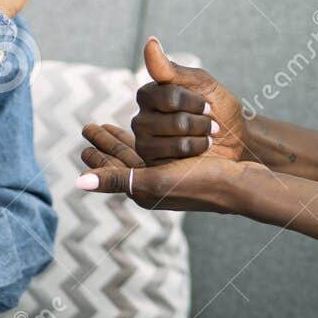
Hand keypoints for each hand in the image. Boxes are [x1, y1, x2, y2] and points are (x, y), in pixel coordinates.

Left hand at [75, 122, 252, 212]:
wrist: (239, 184)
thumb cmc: (198, 182)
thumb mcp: (153, 180)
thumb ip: (116, 179)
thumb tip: (78, 181)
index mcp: (142, 190)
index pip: (112, 167)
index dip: (96, 153)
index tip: (84, 134)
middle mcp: (152, 185)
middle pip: (122, 158)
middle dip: (107, 142)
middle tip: (89, 127)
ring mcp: (167, 177)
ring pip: (138, 153)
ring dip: (124, 140)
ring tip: (110, 128)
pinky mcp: (181, 168)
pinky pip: (157, 151)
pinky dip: (147, 141)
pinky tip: (145, 133)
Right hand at [132, 37, 249, 164]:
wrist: (236, 141)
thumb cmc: (219, 109)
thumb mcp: (203, 84)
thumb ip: (173, 69)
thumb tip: (150, 42)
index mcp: (151, 94)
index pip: (167, 94)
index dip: (193, 101)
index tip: (207, 104)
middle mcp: (142, 116)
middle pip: (173, 118)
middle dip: (200, 121)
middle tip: (208, 123)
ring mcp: (144, 140)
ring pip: (174, 137)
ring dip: (200, 136)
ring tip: (205, 137)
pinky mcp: (151, 162)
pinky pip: (174, 155)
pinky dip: (195, 150)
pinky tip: (198, 151)